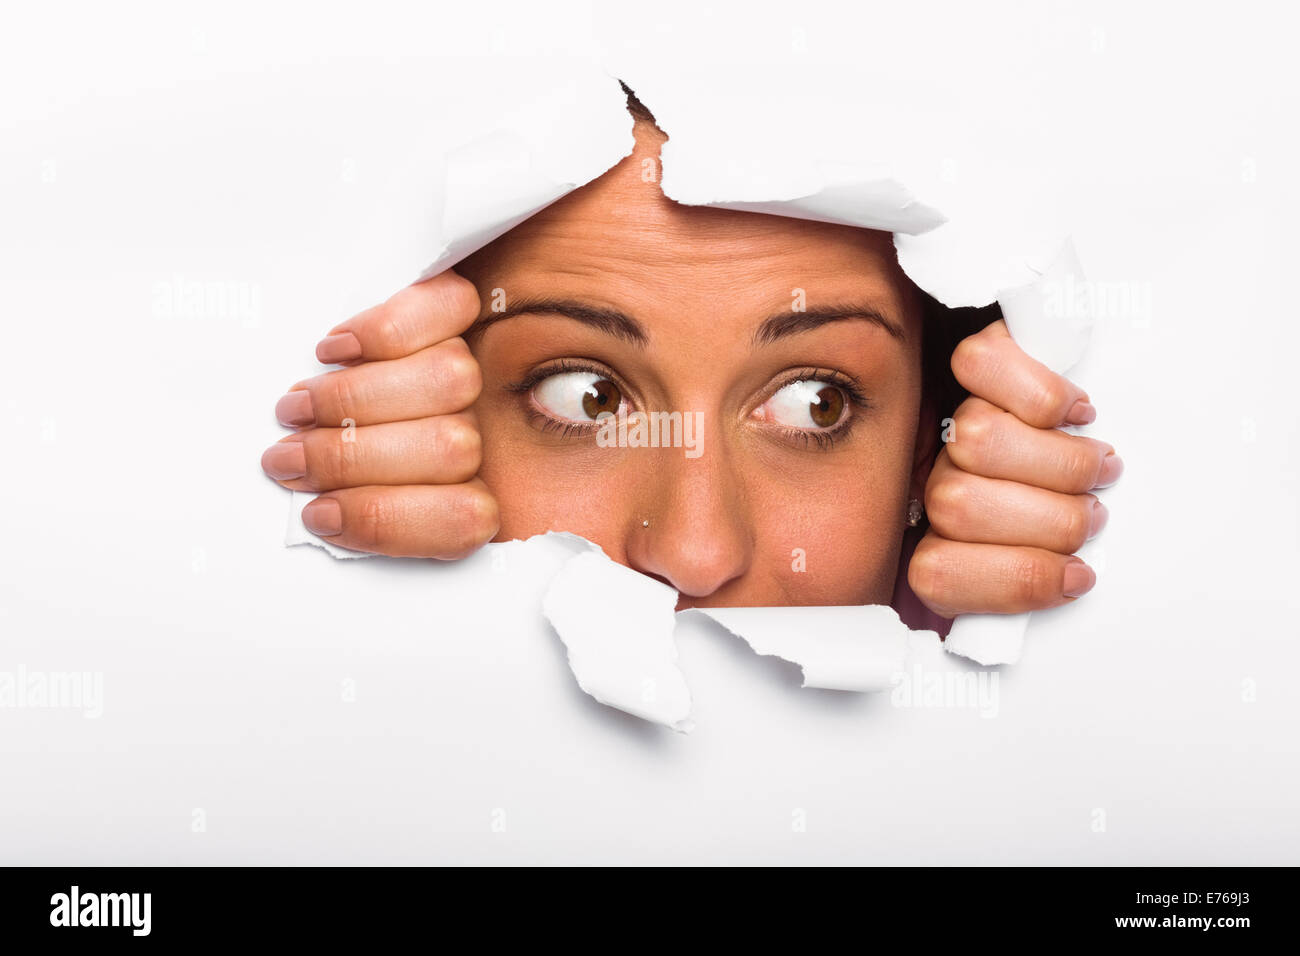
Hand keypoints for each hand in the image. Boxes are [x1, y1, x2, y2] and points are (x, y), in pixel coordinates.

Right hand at [260, 271, 498, 557]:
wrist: (353, 397)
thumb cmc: (343, 464)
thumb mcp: (341, 503)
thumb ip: (347, 511)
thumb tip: (317, 511)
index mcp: (473, 505)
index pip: (463, 523)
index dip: (382, 519)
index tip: (318, 513)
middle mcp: (490, 442)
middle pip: (446, 446)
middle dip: (347, 455)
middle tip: (289, 456)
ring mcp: (483, 379)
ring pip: (447, 379)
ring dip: (352, 397)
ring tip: (298, 408)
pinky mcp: (469, 317)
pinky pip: (453, 306)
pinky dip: (386, 327)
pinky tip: (337, 351)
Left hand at [908, 320, 1120, 616]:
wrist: (1057, 433)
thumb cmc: (1056, 511)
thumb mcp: (1056, 564)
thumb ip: (1043, 583)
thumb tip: (1071, 581)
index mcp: (940, 546)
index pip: (936, 576)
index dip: (1017, 581)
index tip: (1075, 574)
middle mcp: (932, 485)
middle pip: (963, 505)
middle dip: (1053, 519)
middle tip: (1092, 514)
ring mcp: (947, 425)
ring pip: (978, 440)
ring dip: (1058, 462)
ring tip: (1097, 469)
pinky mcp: (971, 365)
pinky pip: (980, 364)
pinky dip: (1041, 391)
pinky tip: (1072, 414)